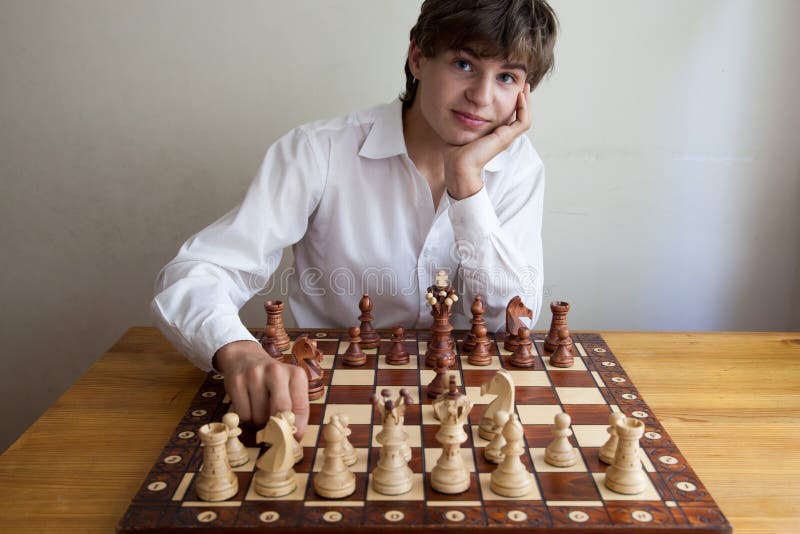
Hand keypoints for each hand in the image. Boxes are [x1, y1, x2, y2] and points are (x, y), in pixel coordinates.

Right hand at [213, 340, 308, 438]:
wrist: (246, 358)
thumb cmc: (273, 379)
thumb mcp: (290, 387)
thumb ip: (295, 408)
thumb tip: (295, 437)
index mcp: (295, 374)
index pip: (300, 407)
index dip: (298, 427)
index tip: (294, 438)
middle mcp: (276, 371)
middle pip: (280, 410)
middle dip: (278, 427)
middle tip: (276, 432)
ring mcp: (254, 375)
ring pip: (259, 416)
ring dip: (260, 423)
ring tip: (261, 413)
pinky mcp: (236, 382)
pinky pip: (243, 414)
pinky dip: (247, 418)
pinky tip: (250, 408)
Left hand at [445, 83, 531, 198]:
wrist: (458, 164)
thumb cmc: (455, 150)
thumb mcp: (461, 127)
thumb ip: (463, 118)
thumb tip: (456, 106)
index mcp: (494, 135)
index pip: (508, 117)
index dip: (511, 103)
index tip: (510, 89)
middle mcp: (502, 136)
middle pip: (519, 116)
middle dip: (522, 100)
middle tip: (522, 85)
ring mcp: (506, 137)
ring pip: (524, 118)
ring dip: (526, 102)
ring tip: (524, 88)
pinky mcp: (506, 138)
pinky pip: (523, 121)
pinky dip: (524, 108)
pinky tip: (519, 96)